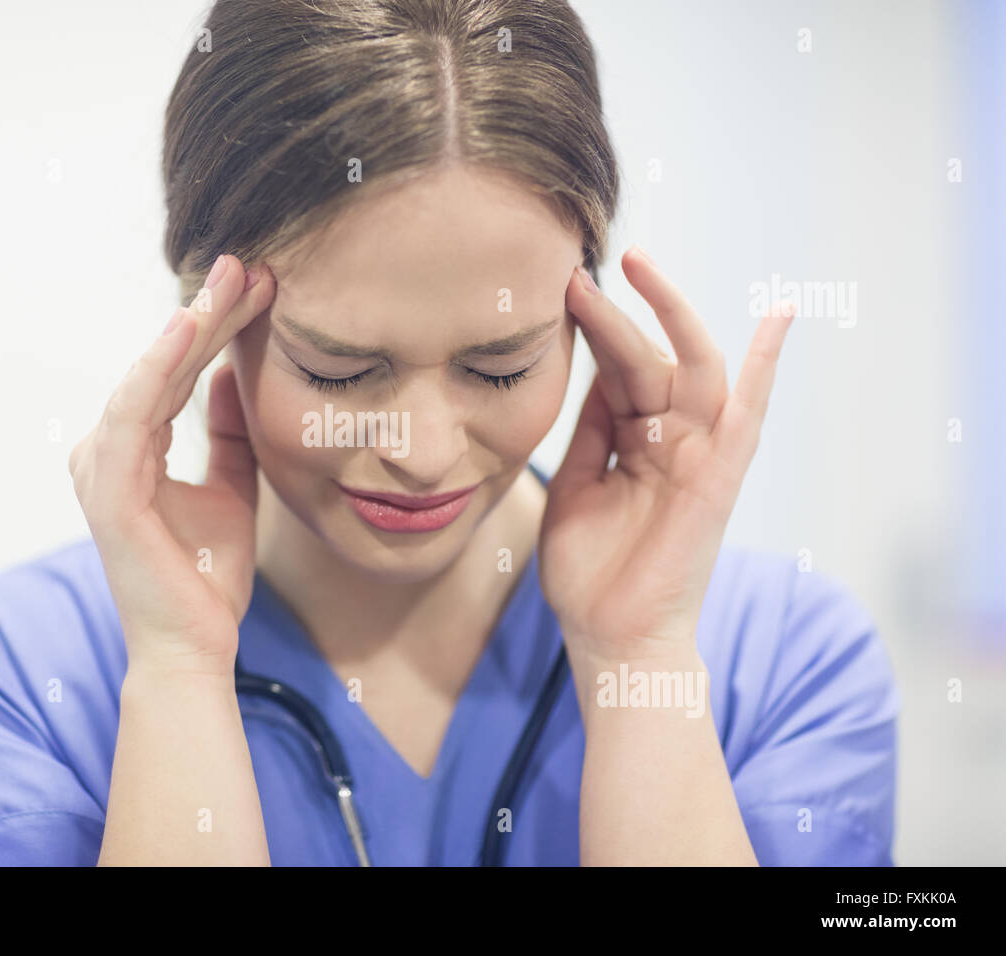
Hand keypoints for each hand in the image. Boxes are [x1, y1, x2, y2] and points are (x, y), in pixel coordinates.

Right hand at [69, 254, 275, 675]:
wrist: (197, 644)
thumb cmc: (207, 575)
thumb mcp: (233, 488)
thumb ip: (229, 434)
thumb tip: (233, 375)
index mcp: (132, 449)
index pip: (179, 373)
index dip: (219, 328)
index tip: (264, 286)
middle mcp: (107, 451)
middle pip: (164, 367)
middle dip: (210, 312)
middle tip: (251, 263)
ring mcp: (102, 468)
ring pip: (149, 377)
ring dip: (191, 325)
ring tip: (232, 279)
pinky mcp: (110, 490)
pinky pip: (134, 413)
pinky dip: (159, 367)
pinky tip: (191, 326)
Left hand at [538, 246, 793, 664]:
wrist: (610, 641)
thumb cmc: (590, 575)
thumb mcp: (574, 489)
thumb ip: (588, 434)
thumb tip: (592, 374)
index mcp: (634, 443)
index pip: (618, 371)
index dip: (592, 331)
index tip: (556, 289)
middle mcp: (670, 441)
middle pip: (649, 359)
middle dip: (617, 312)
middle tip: (577, 270)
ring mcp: (698, 456)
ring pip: (692, 370)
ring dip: (670, 315)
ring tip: (637, 265)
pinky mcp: (719, 479)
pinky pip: (747, 416)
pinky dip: (766, 367)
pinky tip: (779, 317)